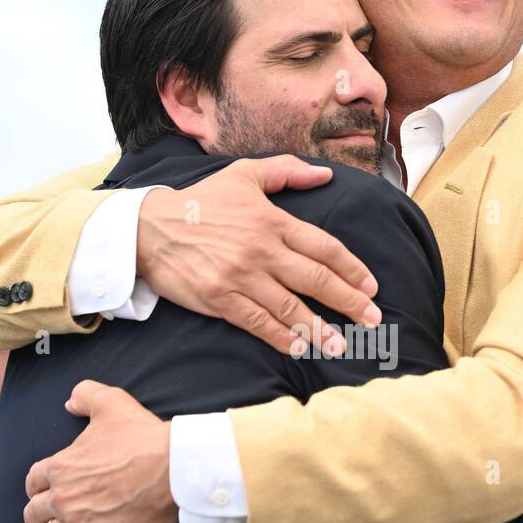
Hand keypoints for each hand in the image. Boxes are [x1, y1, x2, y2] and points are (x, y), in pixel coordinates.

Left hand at [23, 380, 176, 522]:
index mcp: (60, 465)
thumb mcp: (112, 402)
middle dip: (35, 518)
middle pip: (34, 513)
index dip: (36, 488)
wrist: (174, 470)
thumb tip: (70, 401)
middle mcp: (61, 497)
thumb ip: (86, 395)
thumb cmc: (144, 437)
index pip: (33, 481)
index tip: (41, 494)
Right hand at [137, 156, 380, 355]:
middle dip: (349, 302)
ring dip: (320, 329)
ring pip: (291, 307)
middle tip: (373, 320)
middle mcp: (261, 249)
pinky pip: (258, 323)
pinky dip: (282, 338)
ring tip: (342, 345)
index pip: (324, 247)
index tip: (372, 287)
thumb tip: (325, 175)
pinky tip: (300, 349)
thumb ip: (285, 172)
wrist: (149, 228)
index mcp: (272, 220)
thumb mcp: (243, 175)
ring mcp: (240, 276)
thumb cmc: (200, 201)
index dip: (352, 269)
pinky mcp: (220, 298)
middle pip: (316, 279)